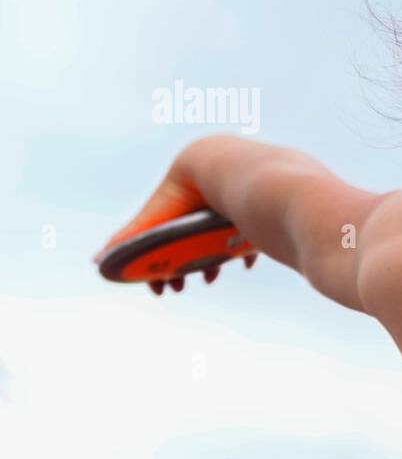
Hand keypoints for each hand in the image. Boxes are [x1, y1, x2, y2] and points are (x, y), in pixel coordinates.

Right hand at [93, 167, 258, 295]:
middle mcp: (194, 216)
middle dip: (182, 270)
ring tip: (209, 277)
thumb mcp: (151, 224)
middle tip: (180, 287)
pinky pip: (249, 236)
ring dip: (211, 264)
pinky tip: (244, 263)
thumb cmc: (178, 198)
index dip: (157, 271)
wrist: (212, 168)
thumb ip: (125, 241)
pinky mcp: (245, 213)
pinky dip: (246, 252)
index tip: (161, 290)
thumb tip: (96, 262)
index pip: (161, 251)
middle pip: (187, 250)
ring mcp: (219, 216)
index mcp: (172, 219)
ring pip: (215, 245)